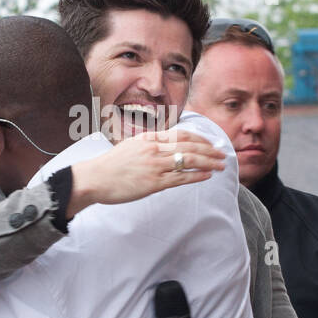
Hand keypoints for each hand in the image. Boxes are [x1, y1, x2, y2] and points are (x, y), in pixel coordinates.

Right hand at [67, 128, 225, 216]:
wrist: (94, 178)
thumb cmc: (111, 165)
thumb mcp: (131, 146)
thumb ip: (150, 145)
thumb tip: (166, 146)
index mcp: (149, 139)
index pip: (181, 135)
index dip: (200, 139)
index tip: (211, 143)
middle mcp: (154, 150)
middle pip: (190, 146)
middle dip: (209, 150)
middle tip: (222, 154)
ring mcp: (155, 166)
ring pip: (188, 161)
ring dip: (208, 163)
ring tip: (220, 165)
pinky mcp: (153, 182)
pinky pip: (180, 178)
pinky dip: (196, 176)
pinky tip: (207, 175)